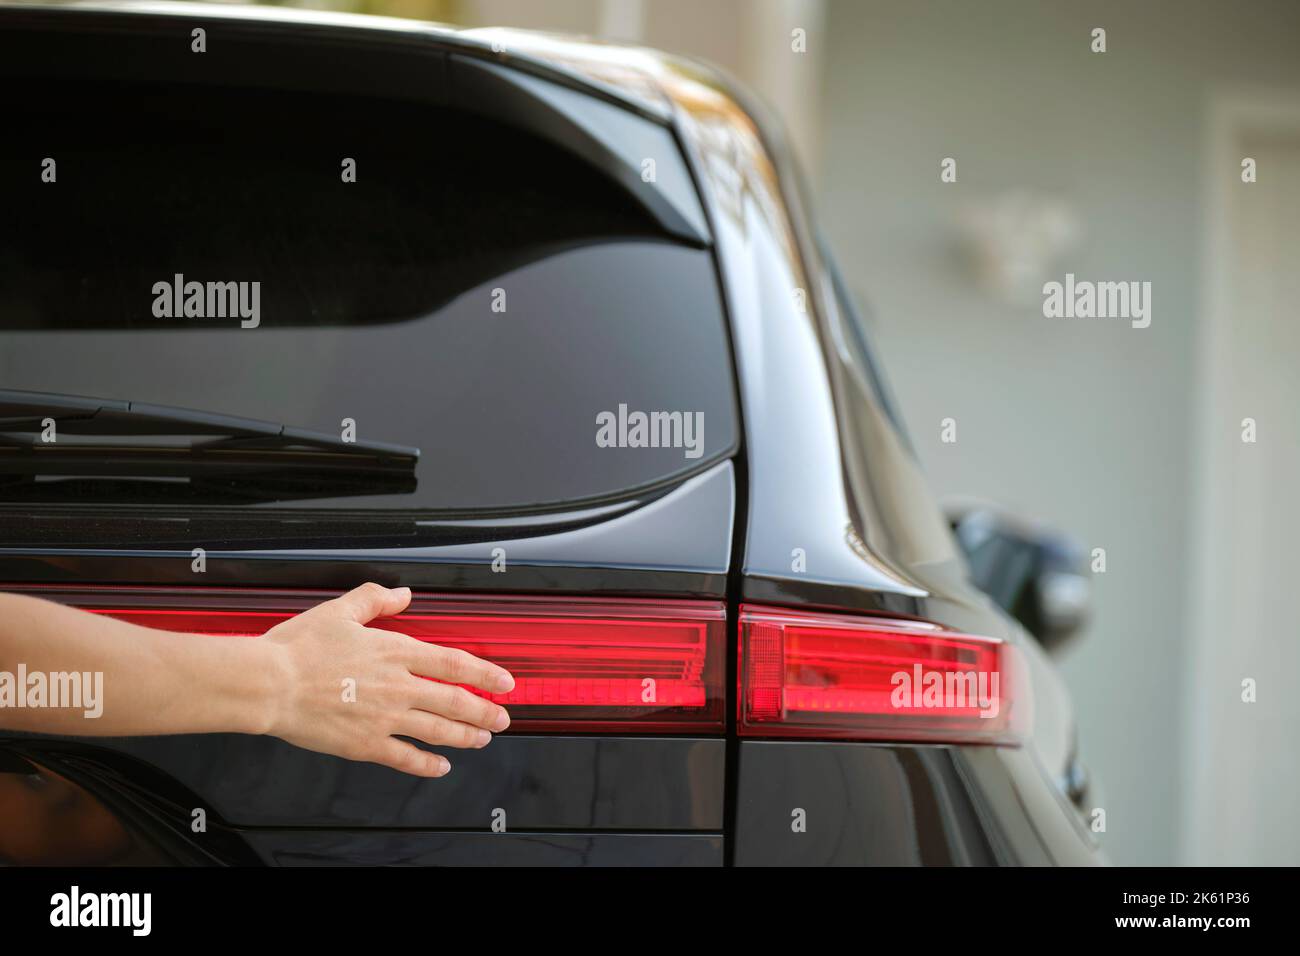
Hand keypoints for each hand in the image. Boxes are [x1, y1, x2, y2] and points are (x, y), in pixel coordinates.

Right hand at [258, 583, 513, 776]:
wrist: (270, 683)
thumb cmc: (299, 648)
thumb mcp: (342, 610)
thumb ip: (377, 599)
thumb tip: (404, 594)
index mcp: (396, 651)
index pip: (455, 664)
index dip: (485, 675)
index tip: (504, 682)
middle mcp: (399, 686)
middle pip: (456, 702)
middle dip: (485, 712)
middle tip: (503, 718)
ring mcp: (385, 718)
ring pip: (439, 731)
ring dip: (466, 737)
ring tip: (482, 739)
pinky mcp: (366, 744)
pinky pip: (406, 757)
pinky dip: (428, 764)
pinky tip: (440, 766)